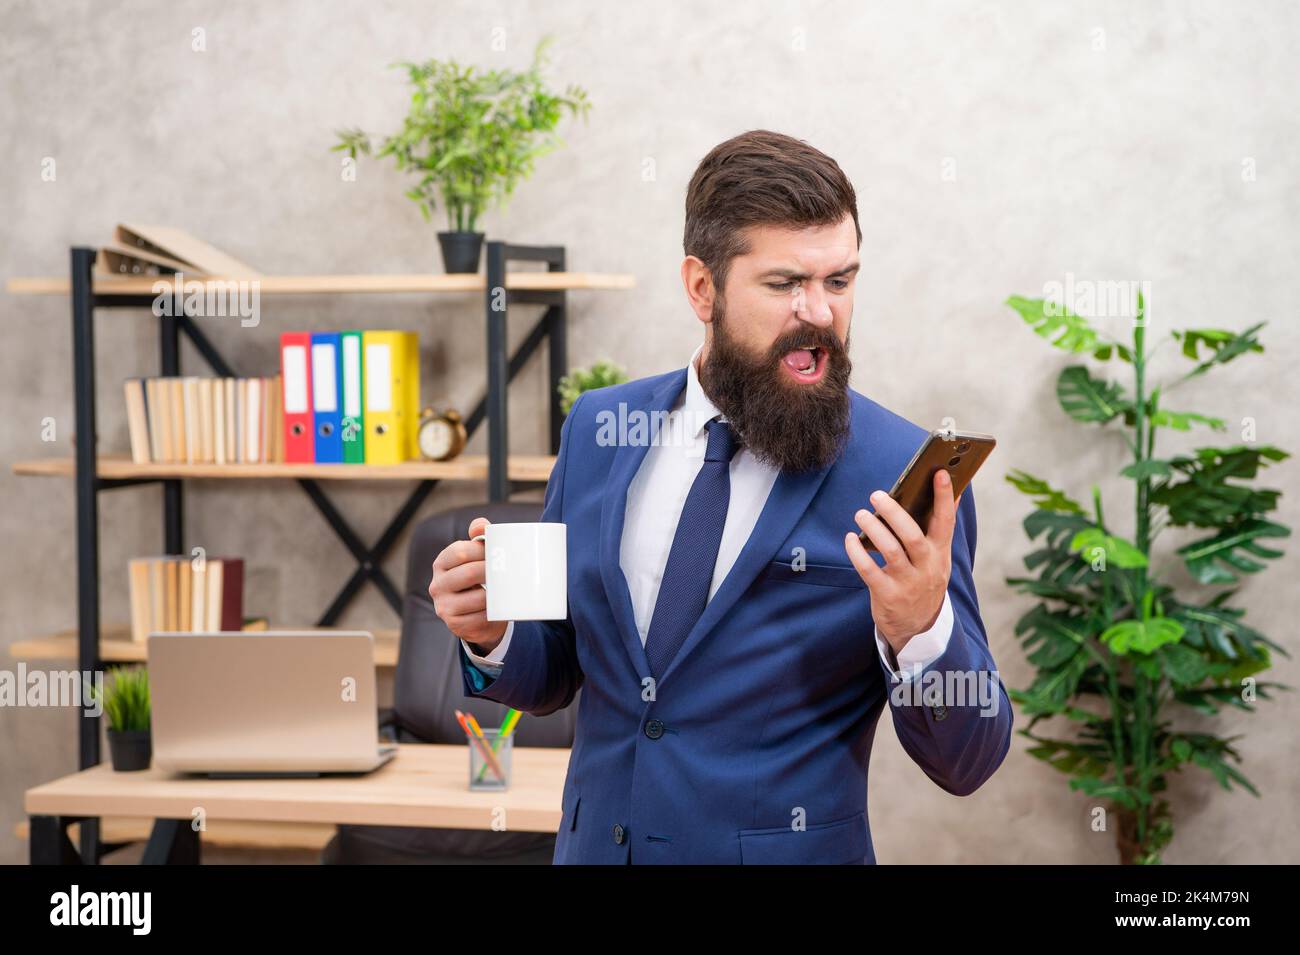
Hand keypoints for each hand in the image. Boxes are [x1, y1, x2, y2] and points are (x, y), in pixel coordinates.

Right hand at [429, 516, 507, 650]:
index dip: (482, 551)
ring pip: (479, 597)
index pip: (459, 552)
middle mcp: (437, 585)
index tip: (497, 552)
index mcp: (441, 564)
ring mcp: (444, 607)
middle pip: (469, 573)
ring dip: (497, 593)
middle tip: (507, 570)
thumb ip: (478, 539)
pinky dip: (495, 612)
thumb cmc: (478, 580)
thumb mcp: (476, 558)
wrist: (477, 615)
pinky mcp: (455, 625)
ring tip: (507, 588)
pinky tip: (500, 607)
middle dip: (491, 571)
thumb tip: (481, 526)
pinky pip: (482, 617)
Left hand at [844, 469, 963, 657]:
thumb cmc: (923, 581)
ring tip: (861, 514)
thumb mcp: (937, 559)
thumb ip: (937, 531)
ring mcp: (908, 583)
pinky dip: (856, 552)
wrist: (918, 626)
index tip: (939, 473)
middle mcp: (927, 567)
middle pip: (912, 535)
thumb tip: (950, 492)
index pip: (946, 521)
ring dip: (873, 529)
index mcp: (941, 553)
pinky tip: (850, 539)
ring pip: (890, 550)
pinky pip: (869, 570)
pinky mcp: (888, 595)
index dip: (944, 497)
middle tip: (876, 494)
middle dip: (894, 512)